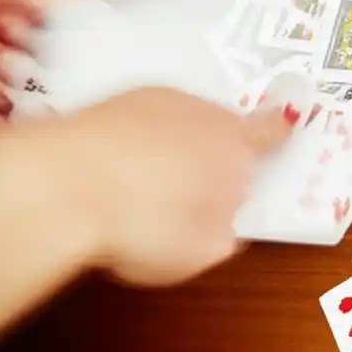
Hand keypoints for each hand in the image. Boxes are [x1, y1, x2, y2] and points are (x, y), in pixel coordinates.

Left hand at [43, 88, 293, 286]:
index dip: (280, 128)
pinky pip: (139, 119)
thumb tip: (225, 225)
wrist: (63, 187)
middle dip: (213, 153)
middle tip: (190, 192)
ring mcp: (157, 101)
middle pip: (221, 129)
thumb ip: (223, 233)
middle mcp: (204, 115)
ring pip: (178, 121)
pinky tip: (116, 169)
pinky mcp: (114, 100)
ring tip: (146, 187)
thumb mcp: (198, 252)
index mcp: (237, 149)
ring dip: (172, 144)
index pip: (271, 131)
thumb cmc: (142, 224)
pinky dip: (134, 138)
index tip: (289, 120)